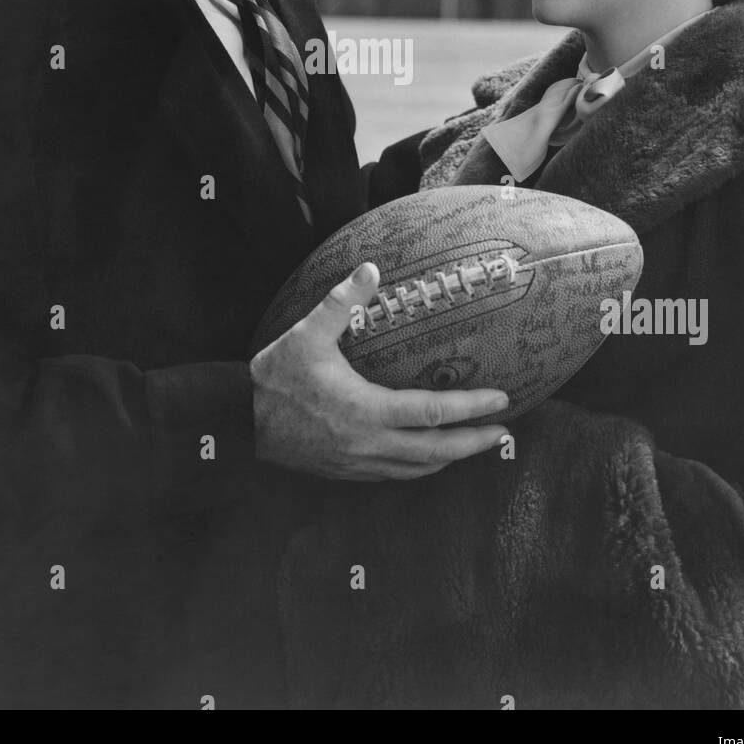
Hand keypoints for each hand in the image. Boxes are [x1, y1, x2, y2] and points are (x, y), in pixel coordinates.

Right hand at [250, 261, 508, 479]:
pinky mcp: (345, 472)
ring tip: (473, 445)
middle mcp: (368, 444)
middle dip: (473, 442)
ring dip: (450, 459)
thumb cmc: (275, 376)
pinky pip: (394, 475)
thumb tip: (370, 268)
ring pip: (417, 469)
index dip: (470, 408)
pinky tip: (426, 458)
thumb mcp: (308, 332)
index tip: (502, 400)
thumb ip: (342, 301)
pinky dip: (419, 467)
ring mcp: (358, 463)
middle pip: (435, 452)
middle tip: (503, 433)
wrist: (239, 422)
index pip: (432, 413)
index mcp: (366, 411)